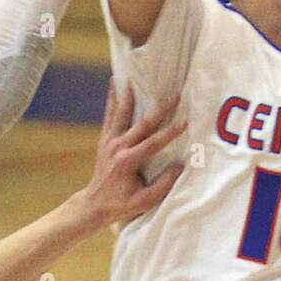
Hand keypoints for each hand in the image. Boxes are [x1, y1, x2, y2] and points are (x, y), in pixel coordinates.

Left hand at [77, 79, 186, 227]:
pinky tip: (114, 83)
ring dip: (129, 95)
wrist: (94, 203)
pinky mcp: (105, 139)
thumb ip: (163, 184)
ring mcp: (109, 141)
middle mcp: (117, 147)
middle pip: (142, 123)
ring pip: (121, 113)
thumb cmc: (121, 204)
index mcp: (128, 161)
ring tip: (134, 77)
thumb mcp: (144, 201)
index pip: (153, 143)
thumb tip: (181, 166)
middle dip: (161, 108)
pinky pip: (110, 115)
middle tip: (175, 94)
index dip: (170, 132)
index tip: (185, 121)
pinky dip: (112, 98)